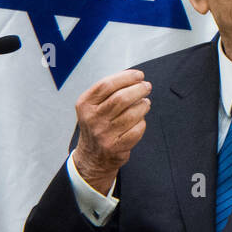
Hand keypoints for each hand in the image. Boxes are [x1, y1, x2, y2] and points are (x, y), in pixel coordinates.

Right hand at [71, 70, 150, 193]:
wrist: (92, 156)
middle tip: (146, 87)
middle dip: (139, 89)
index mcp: (85, 105)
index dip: (126, 77)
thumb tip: (135, 78)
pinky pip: (136, 130)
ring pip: (132, 114)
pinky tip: (140, 120)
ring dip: (143, 105)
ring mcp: (103, 134)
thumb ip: (109, 91)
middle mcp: (92, 119)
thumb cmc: (97, 125)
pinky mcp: (115, 146)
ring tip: (145, 103)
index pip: (106, 85)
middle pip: (121, 98)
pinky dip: (142, 122)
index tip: (139, 75)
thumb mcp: (93, 106)